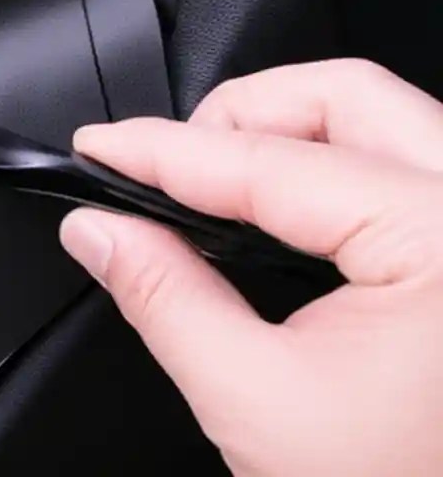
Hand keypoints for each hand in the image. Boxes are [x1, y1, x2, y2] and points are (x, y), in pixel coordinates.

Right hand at [58, 59, 442, 475]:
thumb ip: (164, 296)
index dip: (165, 149)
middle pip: (344, 99)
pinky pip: (399, 164)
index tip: (100, 146)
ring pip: (377, 118)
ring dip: (280, 134)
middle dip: (234, 117)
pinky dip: (323, 167)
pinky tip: (270, 205)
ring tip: (204, 183)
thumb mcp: (255, 399)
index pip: (274, 163)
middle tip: (156, 163)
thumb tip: (98, 229)